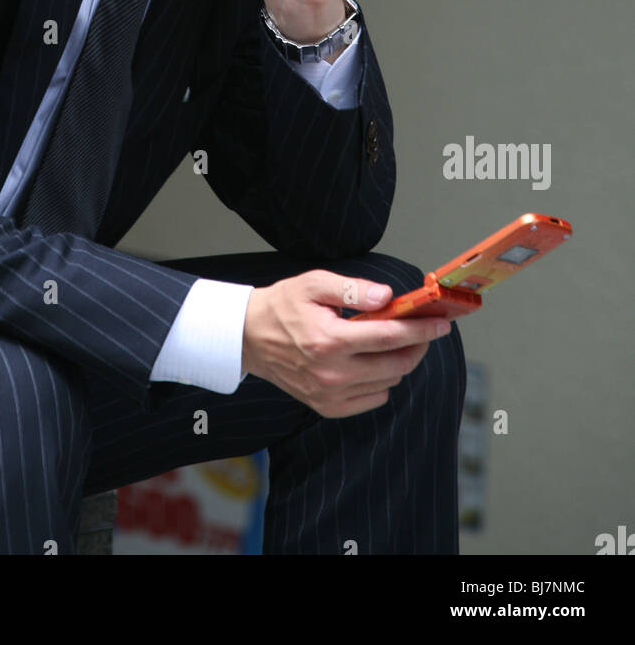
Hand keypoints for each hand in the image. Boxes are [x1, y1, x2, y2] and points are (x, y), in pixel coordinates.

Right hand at [241, 271, 450, 418]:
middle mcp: (332, 373)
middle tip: (422, 329)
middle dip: (418, 346)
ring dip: (400, 362)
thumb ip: (353, 289)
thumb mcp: (314, 284)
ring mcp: (330, 394)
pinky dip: (382, 382)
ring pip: (388, 382)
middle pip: (396, 364)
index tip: (442, 323)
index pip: (390, 337)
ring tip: (394, 342)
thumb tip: (387, 297)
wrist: (249, 337)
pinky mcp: (327, 407)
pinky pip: (373, 399)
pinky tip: (372, 363)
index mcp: (330, 340)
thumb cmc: (283, 305)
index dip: (421, 329)